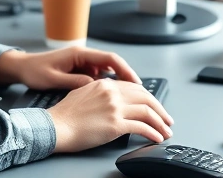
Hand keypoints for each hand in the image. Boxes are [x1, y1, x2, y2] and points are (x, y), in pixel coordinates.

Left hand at [0, 47, 141, 88]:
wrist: (21, 67)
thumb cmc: (34, 71)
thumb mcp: (53, 79)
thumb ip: (74, 81)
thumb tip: (94, 85)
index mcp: (79, 53)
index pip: (109, 58)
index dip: (124, 70)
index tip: (135, 82)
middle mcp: (83, 55)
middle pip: (112, 64)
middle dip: (126, 77)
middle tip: (139, 92)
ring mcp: (81, 62)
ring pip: (106, 70)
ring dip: (117, 82)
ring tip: (128, 97)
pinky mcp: (79, 69)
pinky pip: (98, 75)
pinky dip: (106, 85)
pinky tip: (110, 97)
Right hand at [47, 78, 173, 151]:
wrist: (55, 126)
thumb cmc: (65, 114)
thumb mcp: (83, 92)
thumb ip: (101, 92)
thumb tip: (114, 99)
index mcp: (105, 84)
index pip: (136, 88)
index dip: (149, 98)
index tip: (155, 107)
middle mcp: (112, 93)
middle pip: (146, 98)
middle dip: (160, 110)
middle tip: (167, 119)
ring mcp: (115, 108)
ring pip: (148, 112)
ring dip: (161, 123)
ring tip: (166, 131)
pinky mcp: (115, 125)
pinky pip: (141, 128)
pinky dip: (153, 133)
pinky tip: (157, 138)